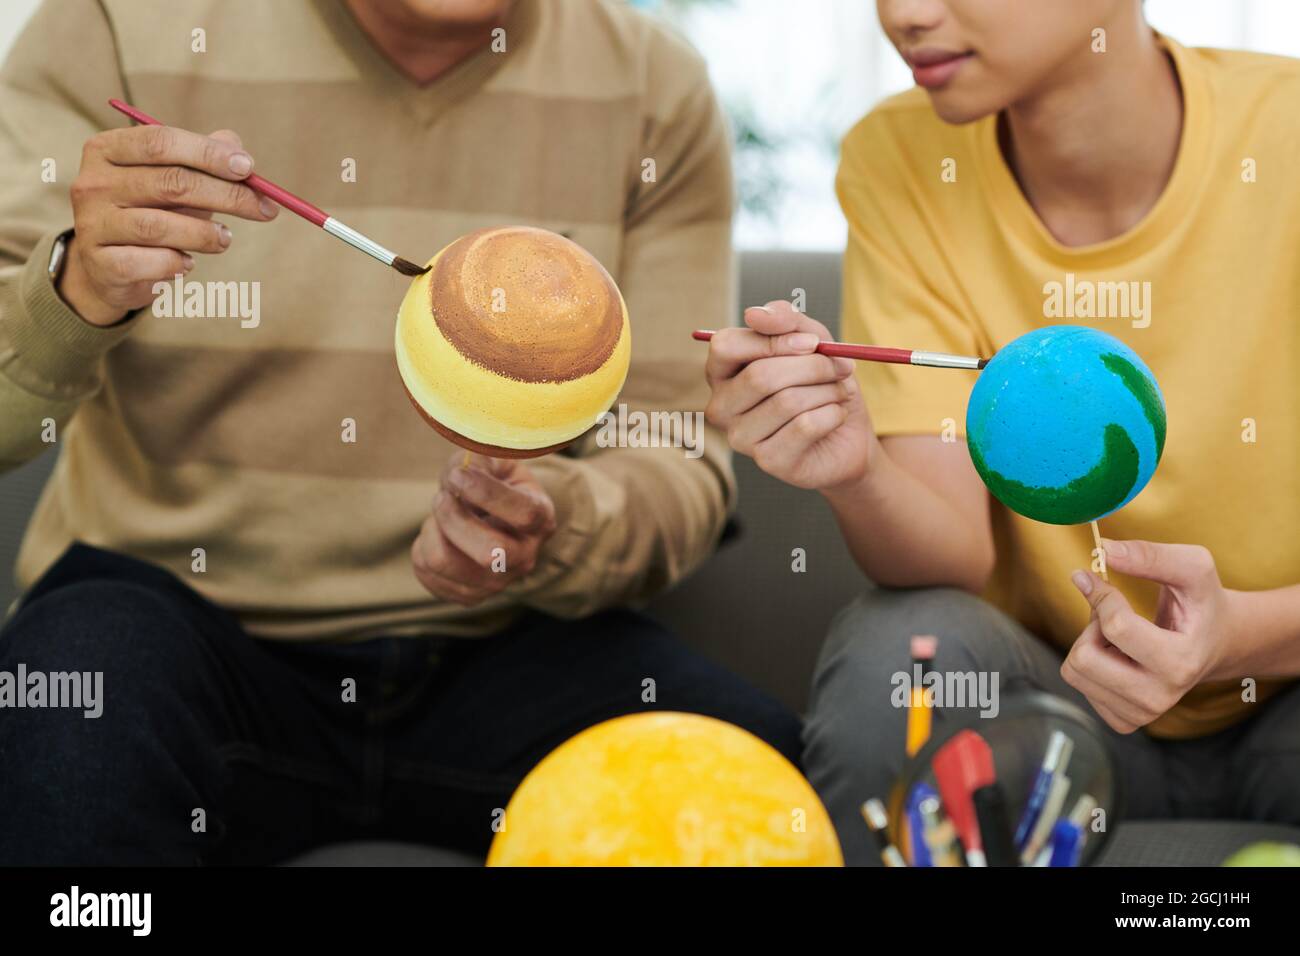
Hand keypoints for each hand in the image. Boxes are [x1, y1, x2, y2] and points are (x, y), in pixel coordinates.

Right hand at [60, 125, 279, 324]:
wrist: (107, 266)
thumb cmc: (149, 212)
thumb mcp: (172, 179)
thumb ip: (202, 159)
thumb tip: (236, 147)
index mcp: (107, 149)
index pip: (160, 142)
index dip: (209, 153)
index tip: (248, 168)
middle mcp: (92, 183)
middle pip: (170, 184)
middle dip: (227, 196)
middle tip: (264, 209)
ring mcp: (92, 224)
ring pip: (159, 227)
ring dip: (204, 235)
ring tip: (225, 239)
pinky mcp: (100, 263)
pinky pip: (150, 262)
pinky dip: (177, 263)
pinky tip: (187, 262)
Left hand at [411, 454, 557, 606]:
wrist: (496, 519)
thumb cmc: (496, 483)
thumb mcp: (497, 461)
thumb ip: (480, 460)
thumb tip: (458, 477)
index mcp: (541, 519)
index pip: (524, 514)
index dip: (487, 493)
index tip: (457, 476)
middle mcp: (526, 558)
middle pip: (489, 552)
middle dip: (453, 517)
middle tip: (442, 497)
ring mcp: (498, 583)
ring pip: (445, 562)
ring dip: (432, 530)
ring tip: (440, 516)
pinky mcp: (469, 596)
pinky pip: (426, 573)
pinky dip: (422, 547)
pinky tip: (439, 536)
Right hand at [704, 300, 876, 490]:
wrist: (848, 433)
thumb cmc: (820, 383)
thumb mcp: (810, 340)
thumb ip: (785, 320)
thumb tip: (754, 314)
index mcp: (722, 372)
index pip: (726, 346)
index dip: (773, 340)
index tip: (812, 343)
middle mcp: (721, 406)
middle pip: (760, 376)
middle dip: (812, 367)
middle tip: (841, 366)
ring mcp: (741, 438)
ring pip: (787, 401)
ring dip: (827, 390)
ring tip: (839, 392)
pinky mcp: (768, 461)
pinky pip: (805, 427)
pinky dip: (833, 414)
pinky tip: (835, 416)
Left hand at [1061, 540, 1234, 732]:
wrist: (1216, 643)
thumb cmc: (1202, 603)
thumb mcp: (1191, 567)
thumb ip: (1149, 555)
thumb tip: (1103, 550)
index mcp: (1180, 663)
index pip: (1115, 627)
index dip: (1102, 595)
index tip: (1101, 581)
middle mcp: (1159, 697)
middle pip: (1083, 658)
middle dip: (1092, 626)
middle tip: (1116, 617)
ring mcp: (1140, 713)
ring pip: (1074, 671)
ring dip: (1089, 643)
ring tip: (1119, 637)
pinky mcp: (1123, 719)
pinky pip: (1077, 684)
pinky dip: (1090, 663)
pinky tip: (1118, 656)